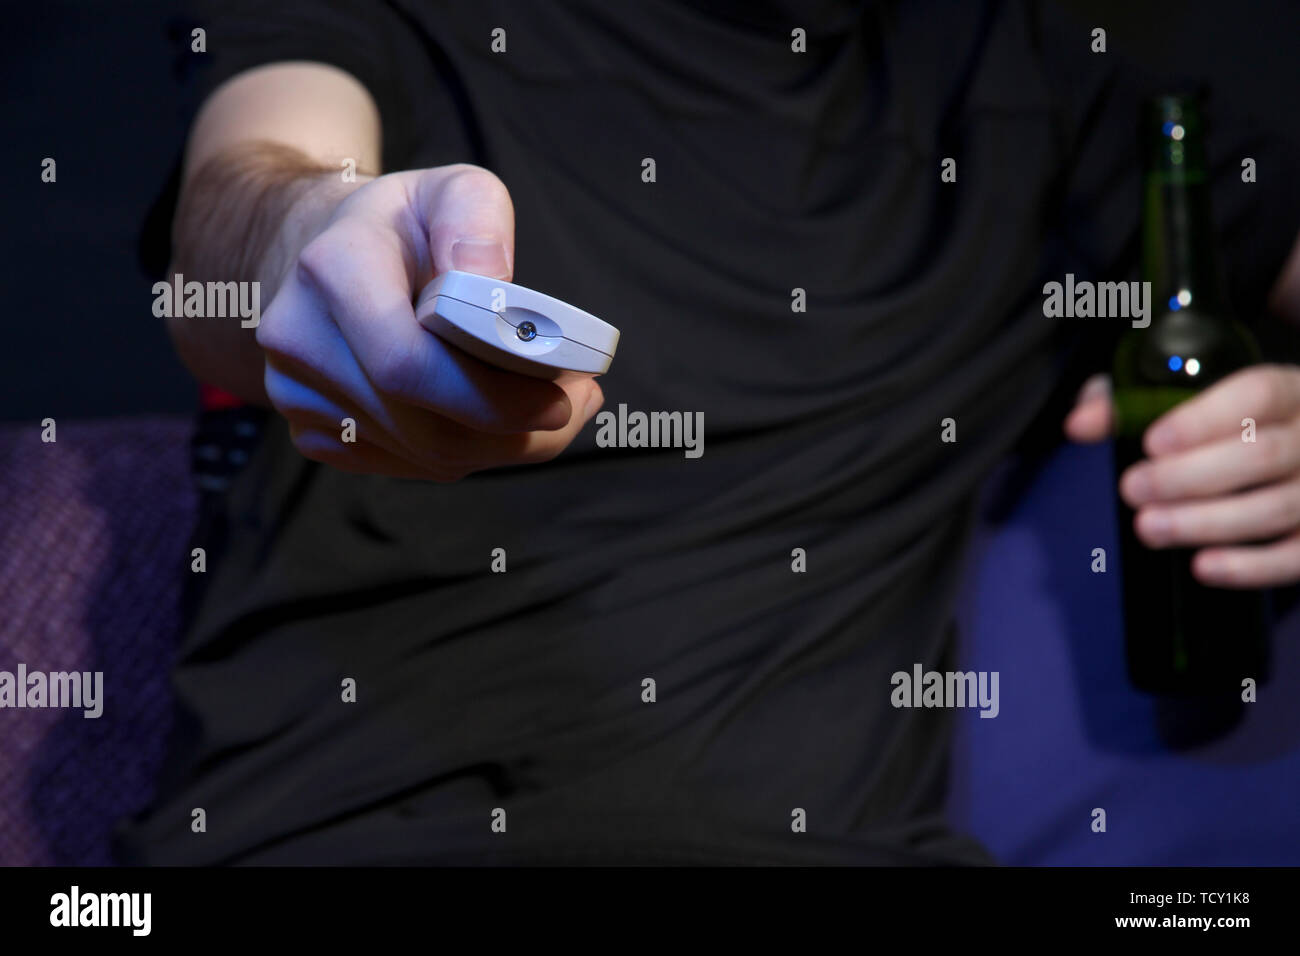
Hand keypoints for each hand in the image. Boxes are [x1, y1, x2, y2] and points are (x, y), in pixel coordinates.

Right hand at [255, 163, 603, 480]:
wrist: (323, 254)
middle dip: (516, 430)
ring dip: (503, 445)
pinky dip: (468, 453)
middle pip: (424, 426)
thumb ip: (477, 220)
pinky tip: (497, 421)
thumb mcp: (451, 187)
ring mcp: (297, 394)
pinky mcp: (314, 433)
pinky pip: (410, 467)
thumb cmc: (403, 225)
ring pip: (425, 456)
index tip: (562, 397)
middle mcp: (301, 339)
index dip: (492, 397)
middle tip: (576, 404)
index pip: (408, 365)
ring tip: (549, 408)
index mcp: (331, 269)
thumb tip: (494, 284)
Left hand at [1065, 364, 1299, 587]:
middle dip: (1189, 477)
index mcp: (1284, 391)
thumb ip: (1127, 402)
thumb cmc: (1221, 424)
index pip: (1256, 394)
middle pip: (1263, 455)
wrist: (1278, 448)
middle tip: (1133, 488)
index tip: (1151, 443)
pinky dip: (1249, 567)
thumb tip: (1079, 424)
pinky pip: (1295, 557)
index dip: (1203, 420)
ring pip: (1274, 508)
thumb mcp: (1179, 397)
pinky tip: (1203, 565)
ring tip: (1149, 527)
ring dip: (1205, 522)